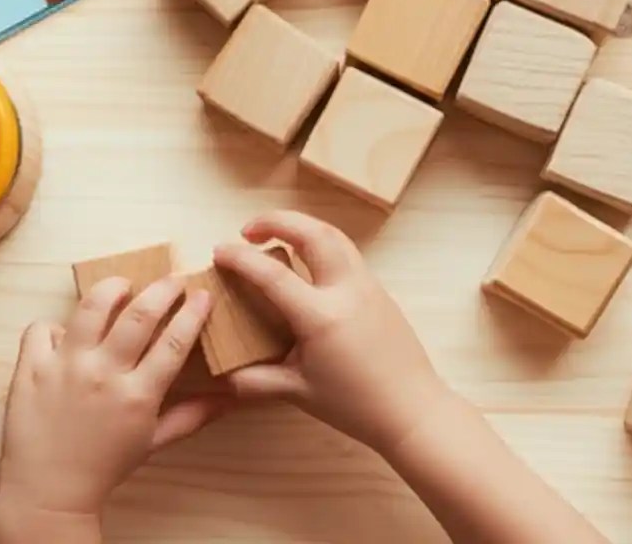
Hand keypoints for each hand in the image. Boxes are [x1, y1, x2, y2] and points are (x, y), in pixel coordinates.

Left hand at [0, 276, 225, 538]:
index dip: (192, 312)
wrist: (49, 491)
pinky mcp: (32, 368)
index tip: (201, 294)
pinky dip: (55, 324)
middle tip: (172, 280)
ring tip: (123, 287)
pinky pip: (42, 327)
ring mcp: (65, 367)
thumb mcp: (153, 442)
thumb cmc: (105, 466)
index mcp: (138, 395)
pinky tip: (67, 333)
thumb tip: (231, 399)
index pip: (174, 342)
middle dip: (162, 289)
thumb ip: (191, 416)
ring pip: (91, 308)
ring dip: (112, 289)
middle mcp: (103, 375)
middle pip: (139, 315)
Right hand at [213, 211, 446, 454]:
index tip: (218, 252)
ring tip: (275, 236)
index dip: (240, 258)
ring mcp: (368, 287)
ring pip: (334, 237)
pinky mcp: (380, 291)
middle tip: (247, 230)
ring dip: (301, 227)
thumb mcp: (299, 393)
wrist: (413, 411)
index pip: (273, 274)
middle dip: (276, 220)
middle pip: (312, 233)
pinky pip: (347, 254)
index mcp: (322, 316)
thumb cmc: (356, 405)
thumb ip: (256, 380)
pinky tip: (306, 263)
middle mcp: (347, 291)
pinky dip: (320, 244)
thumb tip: (222, 376)